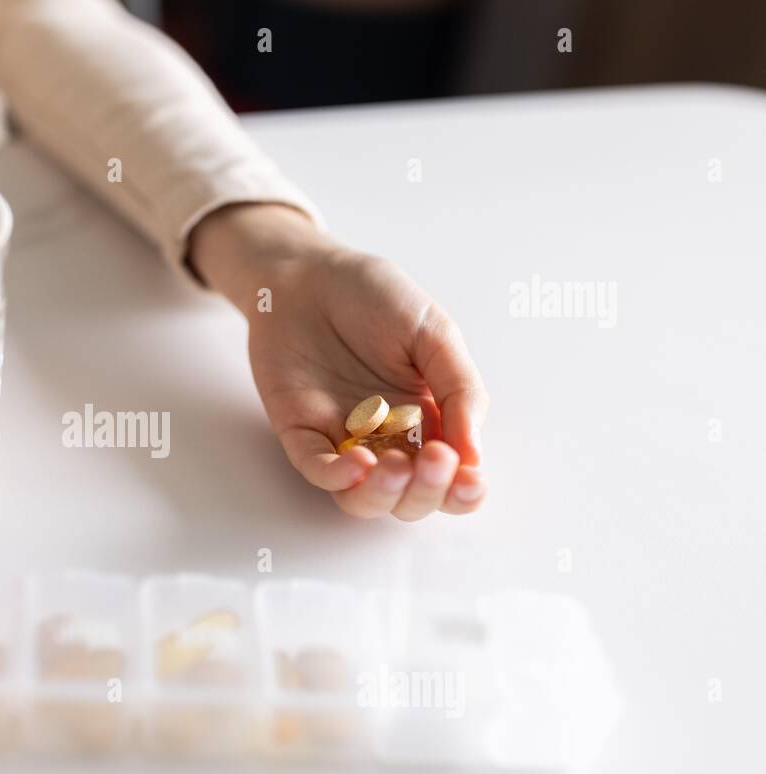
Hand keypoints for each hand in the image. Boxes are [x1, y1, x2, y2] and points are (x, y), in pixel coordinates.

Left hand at [189, 204, 488, 520]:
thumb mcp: (434, 333)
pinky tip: (358, 463)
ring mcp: (342, 439)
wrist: (309, 273)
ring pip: (363, 498)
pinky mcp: (301, 431)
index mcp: (428, 421)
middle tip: (436, 461)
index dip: (462, 492)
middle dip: (427, 493)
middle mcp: (386, 440)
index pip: (450, 479)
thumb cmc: (375, 297)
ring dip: (384, 495)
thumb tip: (474, 454)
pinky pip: (316, 469)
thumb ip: (459, 389)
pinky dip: (336, 476)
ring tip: (395, 467)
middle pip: (409, 499)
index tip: (470, 478)